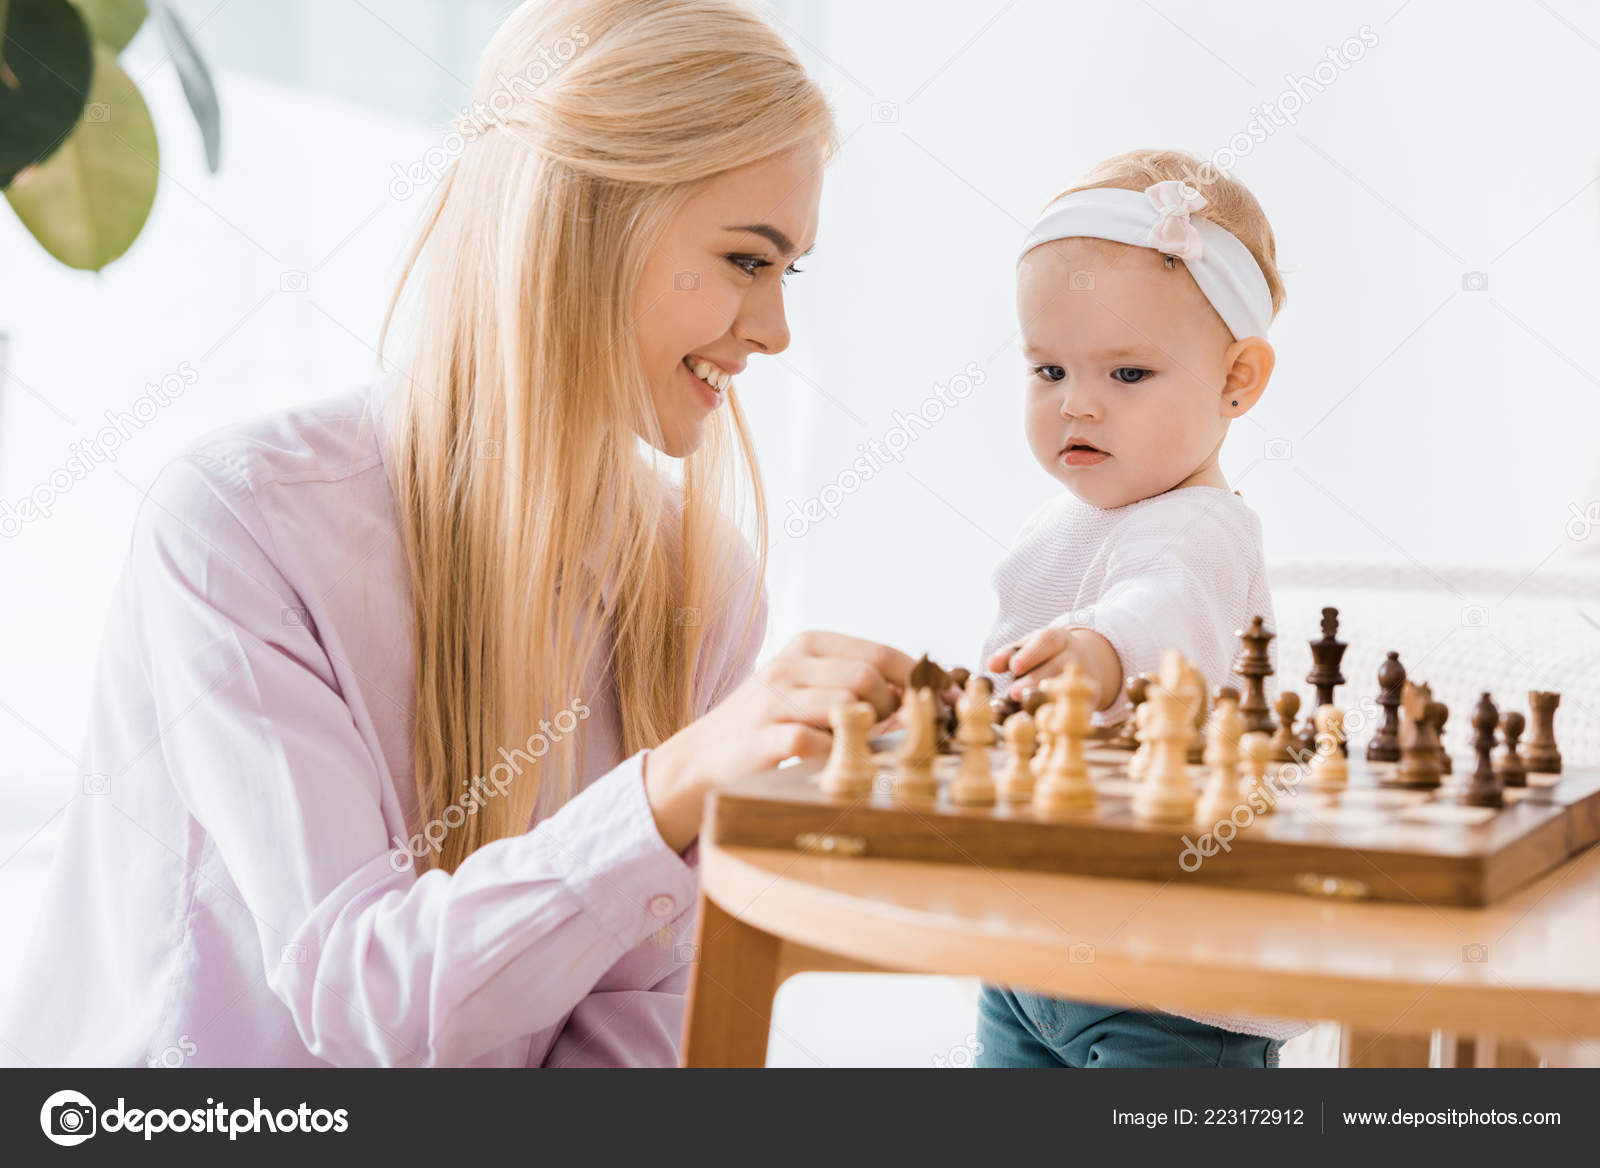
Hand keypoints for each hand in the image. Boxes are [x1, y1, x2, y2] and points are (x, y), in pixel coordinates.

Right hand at [644, 631, 915, 851]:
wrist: (700, 760)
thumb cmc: (767, 725)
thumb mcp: (809, 691)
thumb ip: (858, 687)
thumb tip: (925, 699)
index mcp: (808, 646)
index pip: (881, 653)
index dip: (920, 681)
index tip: (945, 705)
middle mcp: (789, 666)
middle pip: (868, 678)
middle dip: (889, 711)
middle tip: (883, 734)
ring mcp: (772, 700)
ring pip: (846, 705)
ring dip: (864, 735)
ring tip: (854, 749)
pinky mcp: (761, 737)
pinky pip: (816, 742)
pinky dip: (832, 757)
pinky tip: (826, 763)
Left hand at [985, 625, 1120, 706]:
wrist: (1087, 665)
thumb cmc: (1045, 657)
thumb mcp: (1029, 648)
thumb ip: (1008, 655)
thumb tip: (991, 665)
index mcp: (1058, 638)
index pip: (1046, 641)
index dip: (1031, 654)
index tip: (1014, 667)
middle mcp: (1074, 656)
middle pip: (1055, 667)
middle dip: (1034, 680)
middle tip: (1014, 693)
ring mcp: (1085, 678)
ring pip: (1066, 689)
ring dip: (1045, 699)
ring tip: (1025, 709)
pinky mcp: (1090, 701)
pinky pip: (1076, 710)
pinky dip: (1059, 716)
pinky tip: (1042, 723)